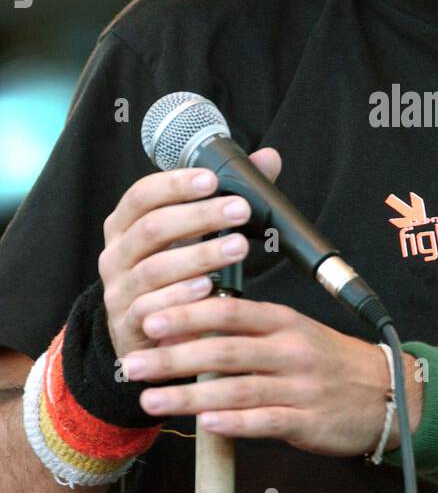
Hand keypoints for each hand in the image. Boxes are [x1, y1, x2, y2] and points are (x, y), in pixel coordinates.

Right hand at [98, 147, 281, 358]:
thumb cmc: (175, 275)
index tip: (212, 179)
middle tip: (241, 209)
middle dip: (200, 216)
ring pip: (155, 268)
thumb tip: (267, 159)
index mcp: (126, 226)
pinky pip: (151, 307)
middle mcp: (115, 255)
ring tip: (238, 247)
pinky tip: (208, 288)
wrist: (151, 334)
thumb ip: (228, 196)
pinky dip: (180, 296)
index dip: (175, 184)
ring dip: (200, 255)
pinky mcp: (127, 324)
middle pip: (152, 228)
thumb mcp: (195, 235)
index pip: (142, 195)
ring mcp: (119, 290)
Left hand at [121, 298, 422, 455]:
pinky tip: (204, 425)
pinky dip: (233, 423)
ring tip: (151, 399)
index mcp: (284, 322)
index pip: (228, 312)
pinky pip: (265, 421)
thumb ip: (249, 331)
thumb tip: (191, 328)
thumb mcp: (295, 333)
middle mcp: (291, 350)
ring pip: (236, 389)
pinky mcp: (308, 420)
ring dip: (189, 395)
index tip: (147, 319)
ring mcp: (300, 386)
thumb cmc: (331, 363)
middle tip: (133, 363)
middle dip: (173, 358)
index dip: (186, 315)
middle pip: (223, 351)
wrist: (390, 393)